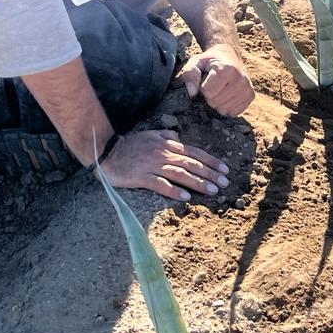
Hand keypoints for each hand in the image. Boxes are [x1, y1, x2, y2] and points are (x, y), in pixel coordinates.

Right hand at [99, 129, 229, 201]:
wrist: (107, 152)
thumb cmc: (129, 144)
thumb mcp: (150, 135)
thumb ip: (166, 136)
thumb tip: (178, 136)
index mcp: (167, 145)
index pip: (194, 152)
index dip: (210, 161)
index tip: (224, 169)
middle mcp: (163, 155)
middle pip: (191, 164)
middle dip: (210, 173)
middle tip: (225, 182)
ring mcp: (153, 166)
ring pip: (180, 174)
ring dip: (198, 183)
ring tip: (212, 190)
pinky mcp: (142, 177)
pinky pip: (160, 185)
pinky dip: (174, 190)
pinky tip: (186, 197)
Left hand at [180, 44, 253, 116]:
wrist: (228, 56)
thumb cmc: (210, 61)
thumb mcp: (196, 62)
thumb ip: (190, 74)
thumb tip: (193, 93)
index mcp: (227, 69)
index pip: (208, 92)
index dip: (203, 87)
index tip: (207, 79)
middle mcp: (241, 79)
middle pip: (215, 102)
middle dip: (210, 96)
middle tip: (214, 84)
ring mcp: (248, 88)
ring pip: (224, 110)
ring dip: (218, 102)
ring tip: (221, 88)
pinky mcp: (250, 96)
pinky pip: (233, 113)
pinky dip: (227, 106)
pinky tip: (227, 95)